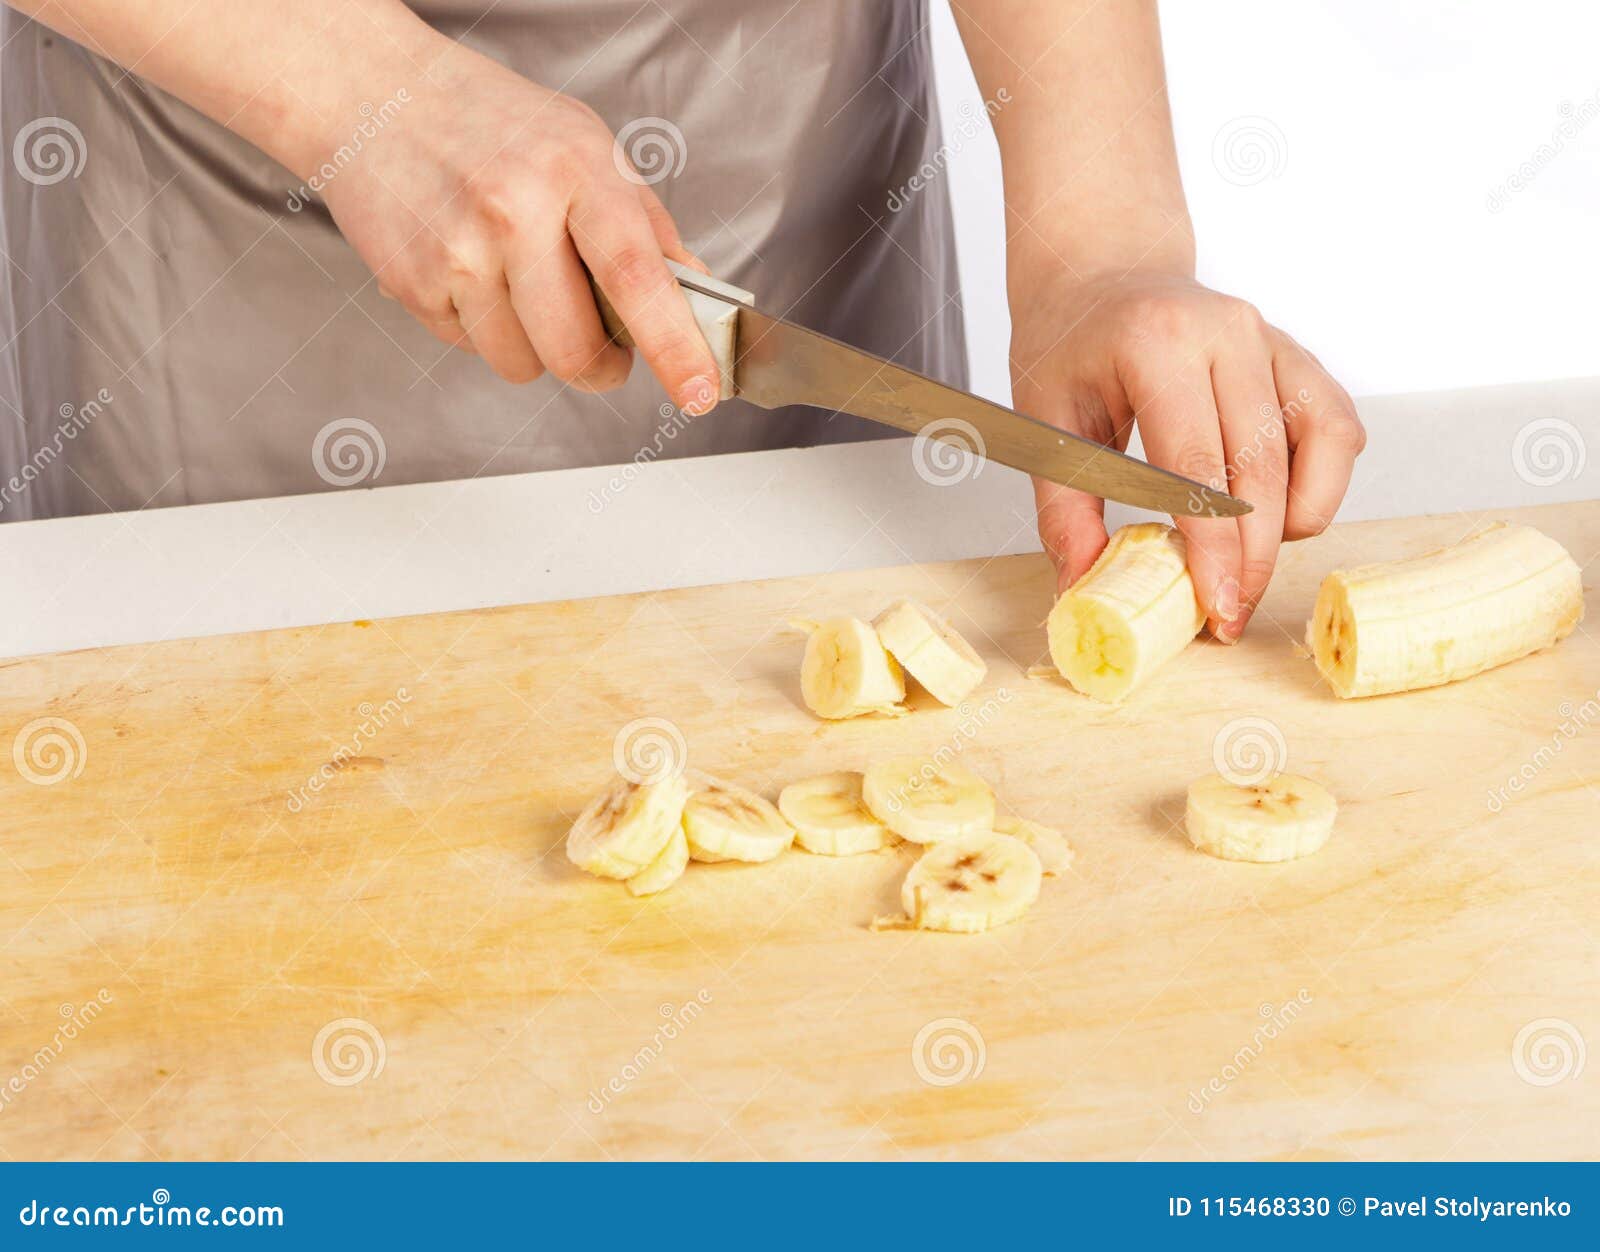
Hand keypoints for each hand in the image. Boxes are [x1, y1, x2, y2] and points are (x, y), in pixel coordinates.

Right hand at [314, 33, 719, 412]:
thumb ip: (646, 226)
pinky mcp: (412, 284)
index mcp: (575, 169)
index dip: (674, 346)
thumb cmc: (491, 122)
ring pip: (524, 365)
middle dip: (600, 368)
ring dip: (535, 346)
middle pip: (575, 350)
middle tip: (604, 349)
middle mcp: (513, 209)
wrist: (375, 94)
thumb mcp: (586, 147)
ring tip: (519, 282)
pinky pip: (474, 350)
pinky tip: (472, 271)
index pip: (636, 275)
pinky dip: (485, 328)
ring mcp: (458, 251)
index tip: (700, 393)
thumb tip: (696, 296)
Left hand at [1010, 269, 1364, 640]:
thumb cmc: (1070, 344)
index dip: (1215, 548)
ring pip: (1320, 448)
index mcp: (1157, 342)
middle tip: (1228, 612)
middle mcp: (1227, 332)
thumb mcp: (1043, 422)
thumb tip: (1083, 590)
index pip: (1200, 466)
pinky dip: (1317, 482)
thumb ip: (1064, 511)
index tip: (1216, 609)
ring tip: (1244, 555)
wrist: (1101, 274)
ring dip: (1292, 521)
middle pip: (1264, 468)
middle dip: (1252, 557)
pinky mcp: (1298, 355)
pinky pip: (1335, 428)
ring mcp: (1271, 339)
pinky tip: (1275, 510)